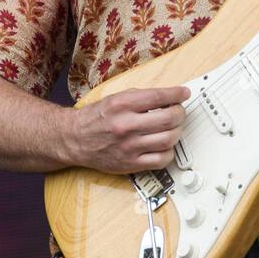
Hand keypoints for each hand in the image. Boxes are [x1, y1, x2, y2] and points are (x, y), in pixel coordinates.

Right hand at [67, 85, 191, 173]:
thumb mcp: (115, 99)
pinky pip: (162, 160)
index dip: (177, 94)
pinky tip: (164, 145)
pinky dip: (169, 151)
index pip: (159, 97)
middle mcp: (126, 125)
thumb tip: (169, 97)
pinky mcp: (131, 164)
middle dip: (180, 113)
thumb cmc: (96, 119)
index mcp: (122, 105)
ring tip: (172, 128)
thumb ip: (141, 98)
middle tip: (178, 111)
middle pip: (169, 119)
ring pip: (169, 139)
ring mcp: (129, 147)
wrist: (74, 139)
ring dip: (177, 132)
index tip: (184, 94)